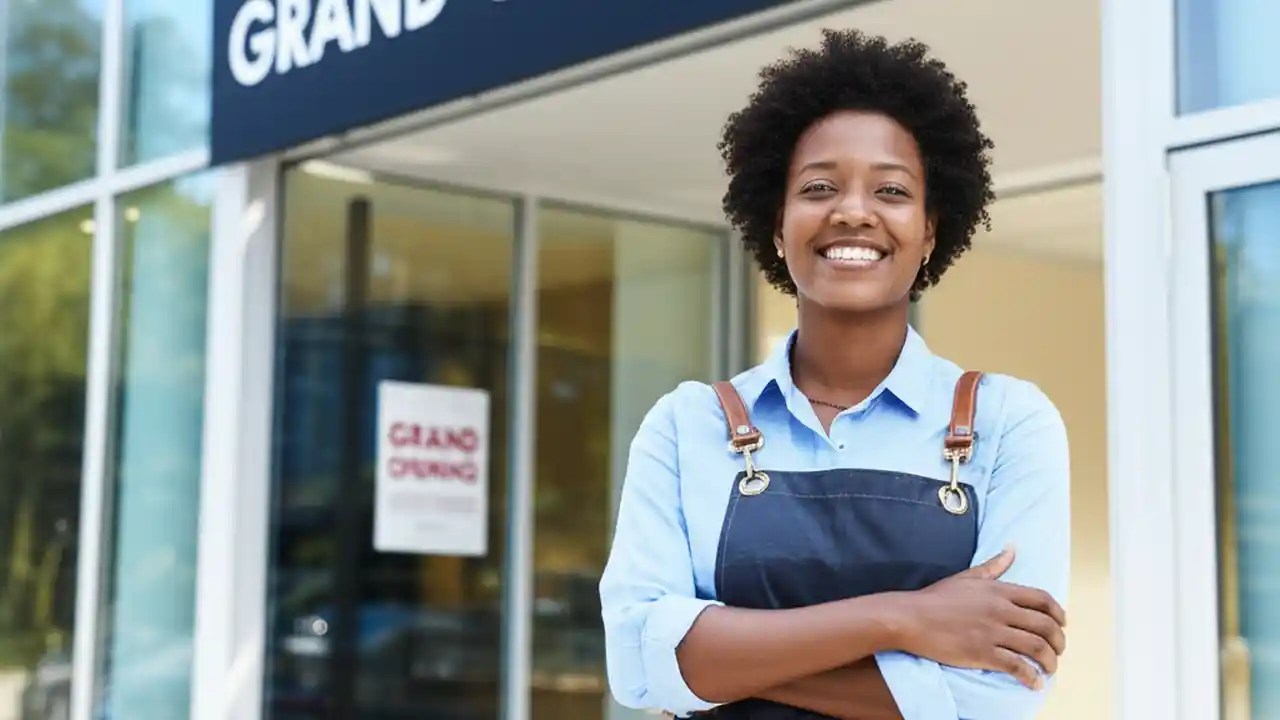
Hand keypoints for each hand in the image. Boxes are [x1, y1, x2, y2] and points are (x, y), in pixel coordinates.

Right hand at [891, 546, 1066, 688]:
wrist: (910, 617)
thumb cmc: (935, 598)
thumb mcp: (967, 577)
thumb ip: (994, 566)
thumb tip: (1012, 549)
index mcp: (998, 590)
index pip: (1042, 599)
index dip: (1058, 614)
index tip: (1062, 624)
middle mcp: (1000, 610)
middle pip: (1045, 626)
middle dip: (1059, 641)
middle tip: (1058, 650)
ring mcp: (992, 632)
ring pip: (1036, 647)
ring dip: (1049, 661)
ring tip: (1049, 669)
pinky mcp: (982, 653)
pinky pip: (1016, 666)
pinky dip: (1030, 676)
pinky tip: (1034, 683)